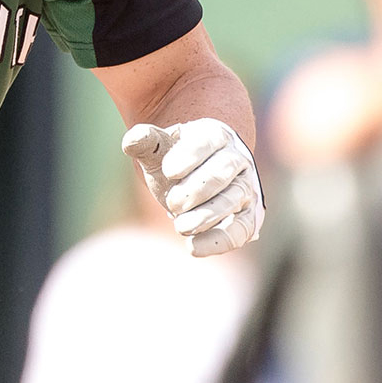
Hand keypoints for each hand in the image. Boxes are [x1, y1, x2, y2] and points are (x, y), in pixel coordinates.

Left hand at [122, 118, 263, 255]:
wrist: (195, 179)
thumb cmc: (177, 160)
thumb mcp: (159, 149)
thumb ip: (147, 142)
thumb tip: (134, 137)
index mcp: (215, 135)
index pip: (207, 141)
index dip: (189, 156)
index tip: (168, 171)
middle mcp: (236, 159)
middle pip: (222, 171)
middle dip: (196, 189)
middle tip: (172, 203)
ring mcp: (245, 187)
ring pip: (232, 200)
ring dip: (206, 215)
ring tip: (180, 226)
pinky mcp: (248, 217)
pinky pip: (240, 229)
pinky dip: (219, 240)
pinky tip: (193, 247)